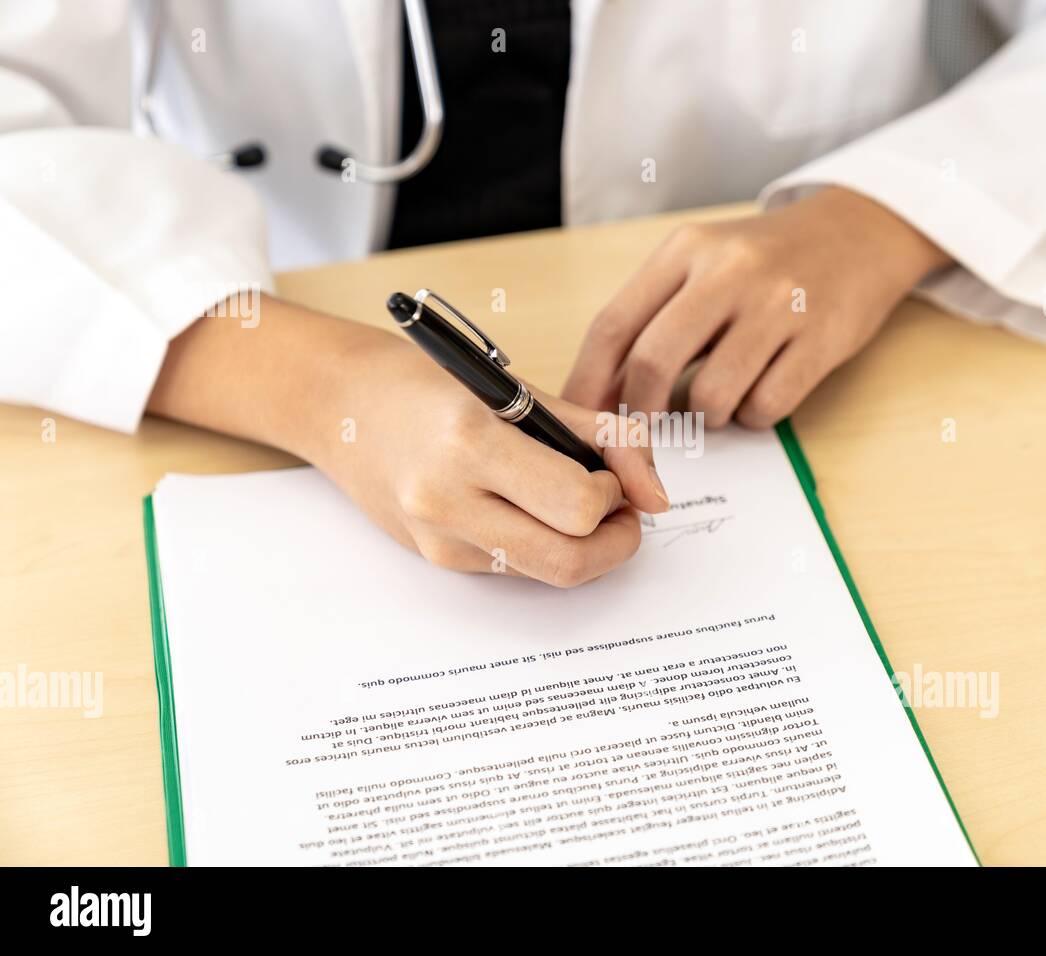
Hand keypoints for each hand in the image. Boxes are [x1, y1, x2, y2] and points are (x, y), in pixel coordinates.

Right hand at [149, 298, 669, 587]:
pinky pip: (516, 569)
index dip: (616, 495)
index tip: (614, 474)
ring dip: (583, 546)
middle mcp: (449, 502)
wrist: (336, 404)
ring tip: (577, 501)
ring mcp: (440, 540)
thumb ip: (598, 435)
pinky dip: (543, 544)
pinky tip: (531, 507)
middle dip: (615, 541)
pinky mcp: (437, 560)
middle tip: (621, 508)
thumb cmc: (424, 382)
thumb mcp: (518, 388)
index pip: (578, 505)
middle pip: (570, 561)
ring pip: (548, 573)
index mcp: (471, 442)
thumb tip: (656, 493)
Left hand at [563, 187, 949, 427]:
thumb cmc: (765, 261)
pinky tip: (760, 390)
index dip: (587, 382)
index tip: (579, 418)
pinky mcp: (821, 339)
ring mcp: (778, 305)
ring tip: (721, 394)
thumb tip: (601, 394)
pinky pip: (765, 407)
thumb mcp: (703, 265)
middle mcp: (729, 272)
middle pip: (654, 364)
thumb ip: (654, 317)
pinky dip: (754, 416)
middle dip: (639, 413)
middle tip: (644, 430)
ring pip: (711, 397)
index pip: (614, 325)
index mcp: (686, 250)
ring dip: (707, 416)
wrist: (859, 233)